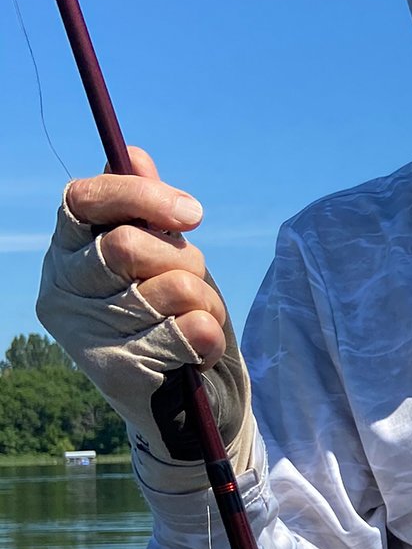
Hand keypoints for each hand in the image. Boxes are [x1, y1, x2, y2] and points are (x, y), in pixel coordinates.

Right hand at [66, 148, 226, 362]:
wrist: (177, 391)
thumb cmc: (165, 305)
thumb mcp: (157, 249)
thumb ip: (144, 207)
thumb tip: (134, 157)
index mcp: (68, 249)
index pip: (83, 198)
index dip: (139, 196)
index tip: (192, 215)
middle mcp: (63, 289)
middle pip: (128, 245)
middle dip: (180, 258)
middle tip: (190, 276)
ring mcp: (85, 334)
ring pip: (171, 287)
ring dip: (202, 298)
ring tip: (192, 316)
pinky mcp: (118, 373)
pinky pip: (192, 329)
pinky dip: (210, 333)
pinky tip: (197, 347)